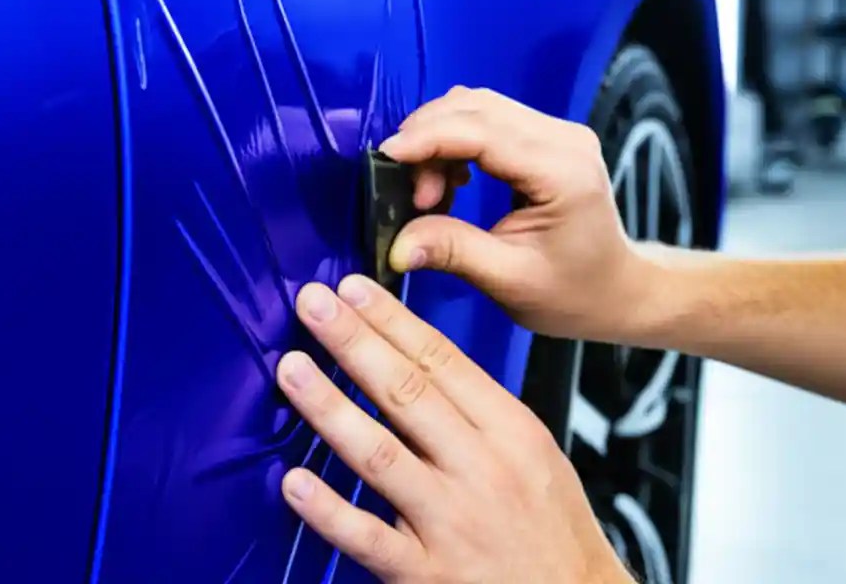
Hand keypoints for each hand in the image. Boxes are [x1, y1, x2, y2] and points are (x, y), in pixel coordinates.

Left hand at [276, 275, 632, 582]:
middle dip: (354, 342)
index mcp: (509, 430)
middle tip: (312, 303)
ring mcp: (451, 521)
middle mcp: (481, 469)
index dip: (391, 320)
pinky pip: (368, 536)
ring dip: (330, 407)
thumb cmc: (553, 528)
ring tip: (292, 369)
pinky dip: (328, 509)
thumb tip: (414, 359)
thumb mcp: (533, 451)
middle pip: (407, 393)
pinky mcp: (427, 572)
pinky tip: (294, 481)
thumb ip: (477, 409)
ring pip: (380, 454)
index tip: (351, 289)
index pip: (441, 360)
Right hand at [380, 86, 656, 343]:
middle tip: (409, 195)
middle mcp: (563, 138)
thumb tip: (396, 243)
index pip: (483, 132)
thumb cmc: (571, 293)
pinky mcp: (546, 137)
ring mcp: (558, 132)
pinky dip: (454, 141)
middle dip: (427, 138)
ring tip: (429, 195)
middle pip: (476, 108)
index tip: (384, 157)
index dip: (428, 138)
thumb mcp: (508, 281)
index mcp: (562, 171)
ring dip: (438, 138)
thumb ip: (452, 252)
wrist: (616, 291)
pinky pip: (487, 119)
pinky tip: (449, 182)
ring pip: (477, 107)